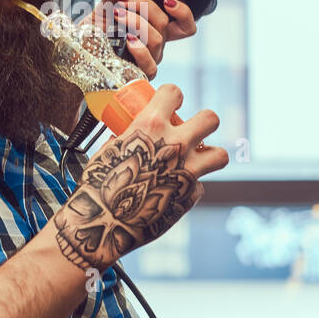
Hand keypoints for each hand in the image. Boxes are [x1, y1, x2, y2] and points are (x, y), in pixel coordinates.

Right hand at [52, 84, 227, 271]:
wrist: (103, 225)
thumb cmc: (97, 186)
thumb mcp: (108, 151)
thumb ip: (126, 140)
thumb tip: (128, 137)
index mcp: (151, 126)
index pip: (174, 92)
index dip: (173, 95)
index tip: (172, 101)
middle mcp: (175, 145)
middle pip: (210, 119)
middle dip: (204, 121)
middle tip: (194, 129)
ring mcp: (187, 172)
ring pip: (220, 154)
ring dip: (210, 155)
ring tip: (197, 159)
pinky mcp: (189, 197)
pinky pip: (198, 186)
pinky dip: (188, 187)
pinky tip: (173, 191)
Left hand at [83, 0, 197, 79]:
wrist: (78, 54)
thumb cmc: (95, 33)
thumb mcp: (104, 8)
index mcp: (155, 28)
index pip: (185, 25)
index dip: (184, 12)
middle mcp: (156, 44)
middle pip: (165, 23)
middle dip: (144, 6)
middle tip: (121, 1)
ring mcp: (150, 60)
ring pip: (157, 39)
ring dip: (137, 22)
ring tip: (116, 15)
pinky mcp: (140, 74)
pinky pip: (150, 64)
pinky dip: (140, 49)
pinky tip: (127, 40)